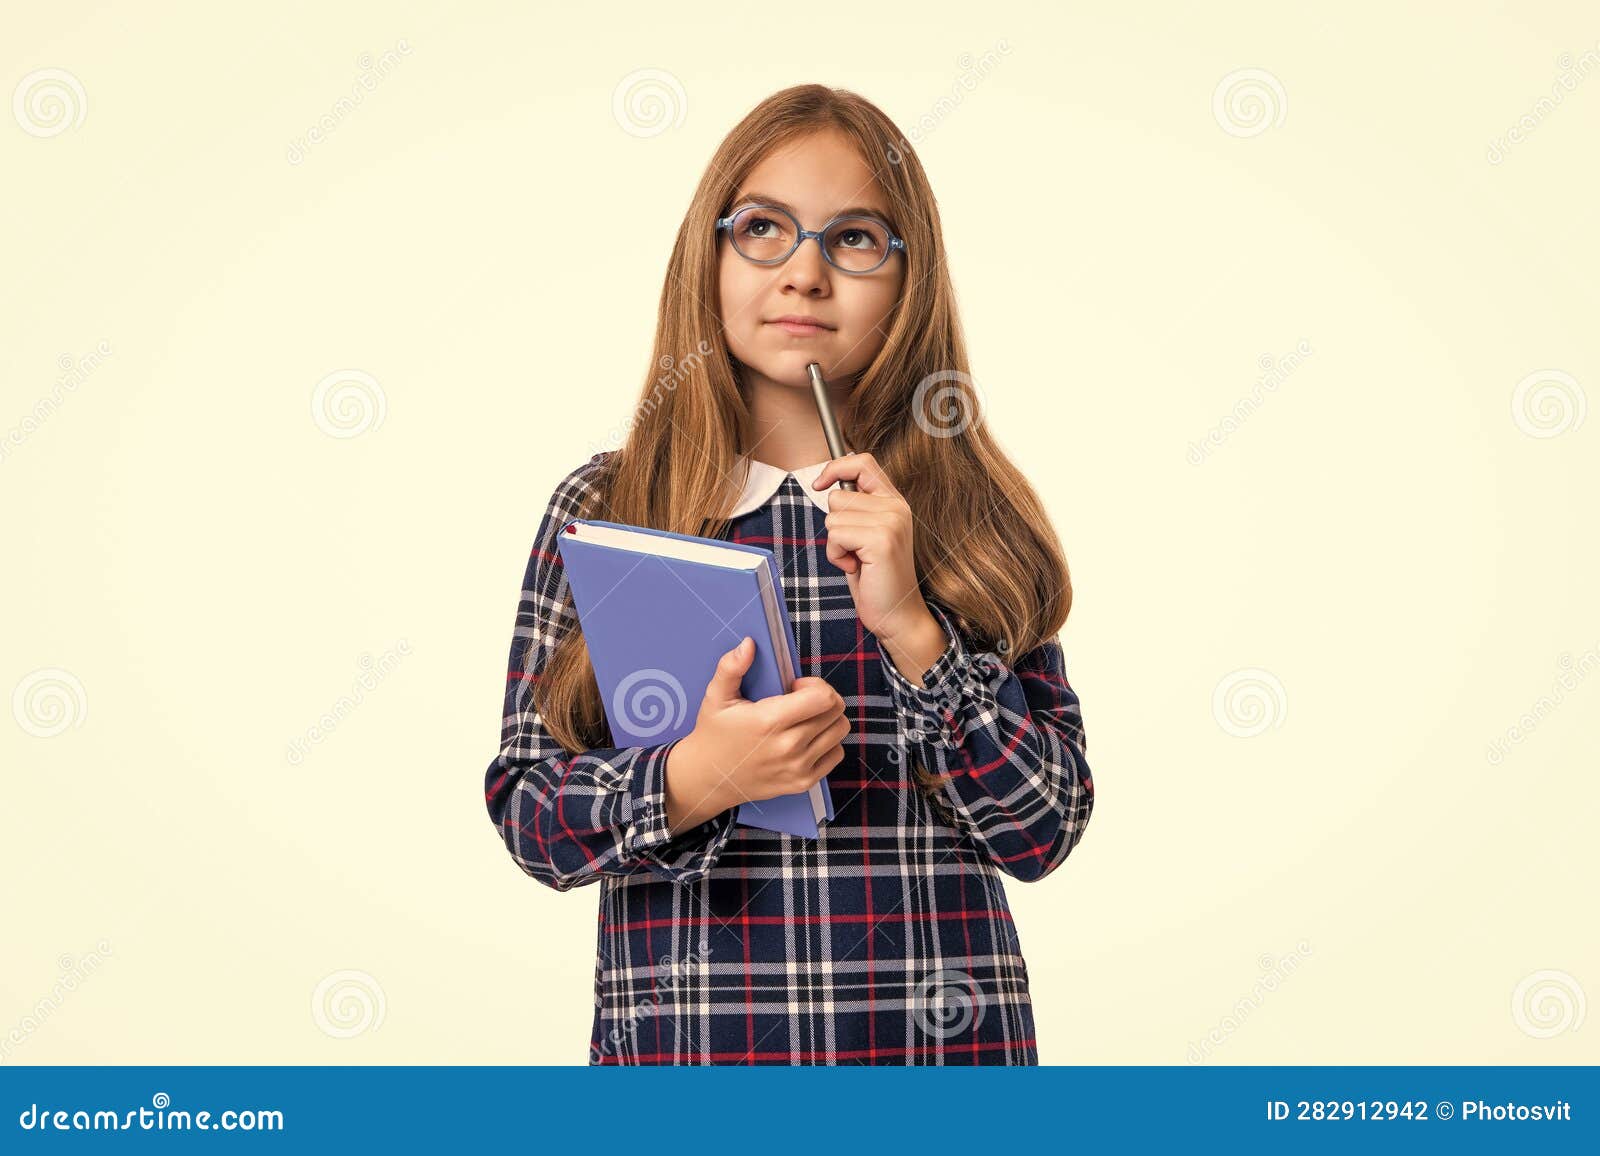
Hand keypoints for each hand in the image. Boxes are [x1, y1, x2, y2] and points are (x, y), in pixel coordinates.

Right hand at [664, 637, 848, 831]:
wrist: (707, 778)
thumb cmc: (714, 733)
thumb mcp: (716, 697)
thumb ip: (731, 667)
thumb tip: (749, 644)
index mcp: (770, 721)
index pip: (824, 697)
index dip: (815, 684)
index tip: (795, 687)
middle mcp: (789, 747)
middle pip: (835, 711)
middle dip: (823, 698)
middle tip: (800, 701)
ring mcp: (798, 767)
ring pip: (840, 731)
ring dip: (828, 719)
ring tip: (804, 719)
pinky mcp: (803, 782)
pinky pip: (836, 754)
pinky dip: (828, 743)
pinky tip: (807, 739)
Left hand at [812, 452, 937, 648]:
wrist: (898, 614)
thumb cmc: (876, 578)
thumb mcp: (866, 536)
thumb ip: (857, 509)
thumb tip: (829, 484)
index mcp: (895, 502)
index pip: (863, 462)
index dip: (835, 468)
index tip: (819, 484)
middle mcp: (896, 507)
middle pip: (838, 496)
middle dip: (836, 525)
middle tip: (856, 550)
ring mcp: (891, 522)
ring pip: (833, 517)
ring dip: (836, 544)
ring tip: (857, 560)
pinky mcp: (881, 540)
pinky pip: (835, 535)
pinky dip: (837, 555)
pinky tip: (856, 567)